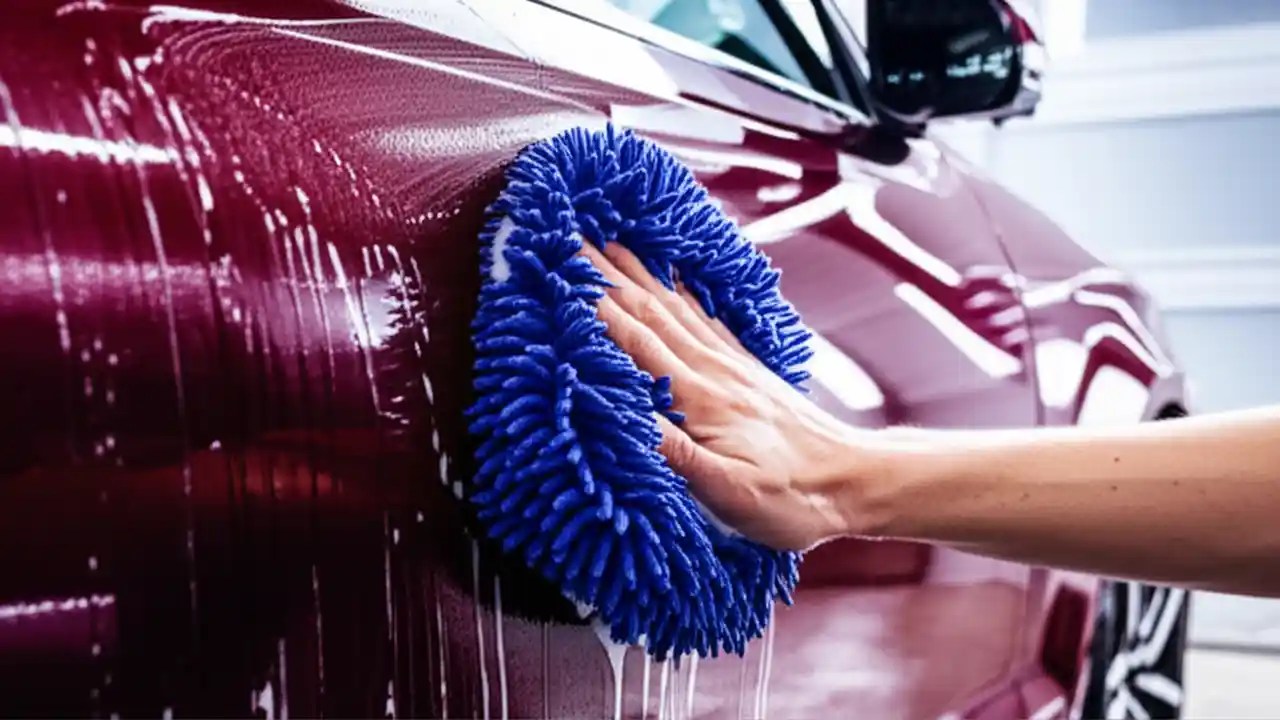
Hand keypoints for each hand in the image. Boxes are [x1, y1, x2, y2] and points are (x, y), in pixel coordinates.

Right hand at [581, 242, 876, 550]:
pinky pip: (704, 317)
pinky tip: (671, 275)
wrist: (856, 482)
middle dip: (605, 272)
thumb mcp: (732, 495)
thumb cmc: (793, 500)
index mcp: (701, 400)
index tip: (560, 270)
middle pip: (648, 310)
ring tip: (607, 239)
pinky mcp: (746, 370)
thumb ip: (677, 456)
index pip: (635, 341)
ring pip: (673, 306)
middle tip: (569, 235)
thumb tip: (621, 419)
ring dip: (636, 271)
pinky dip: (679, 289)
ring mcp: (731, 366)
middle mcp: (713, 371)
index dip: (594, 306)